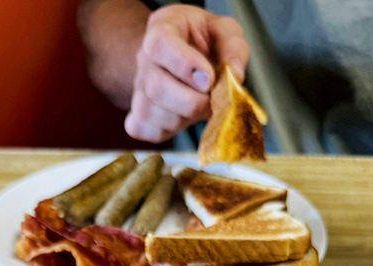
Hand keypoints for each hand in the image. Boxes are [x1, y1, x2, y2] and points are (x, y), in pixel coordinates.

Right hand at [125, 5, 248, 143]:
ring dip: (182, 118)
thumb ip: (233, 48)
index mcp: (163, 27)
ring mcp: (138, 87)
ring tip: (200, 106)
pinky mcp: (138, 114)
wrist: (186, 54)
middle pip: (155, 87)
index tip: (209, 80)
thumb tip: (234, 76)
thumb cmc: (205, 41)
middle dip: (191, 102)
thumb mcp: (224, 31)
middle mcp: (144, 58)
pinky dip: (167, 131)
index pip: (160, 45)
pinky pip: (145, 130)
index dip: (184, 65)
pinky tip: (182, 117)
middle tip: (212, 100)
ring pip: (149, 112)